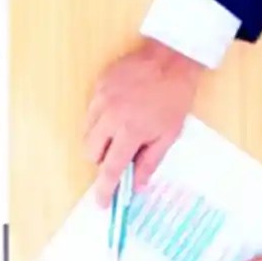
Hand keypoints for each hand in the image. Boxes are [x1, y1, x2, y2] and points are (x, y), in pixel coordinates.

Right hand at [83, 38, 204, 204]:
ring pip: (87, 132)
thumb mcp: (169, 134)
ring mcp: (101, 99)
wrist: (171, 57)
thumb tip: (137, 186)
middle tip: (117, 155)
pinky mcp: (98, 85)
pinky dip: (99, 118)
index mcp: (130, 131)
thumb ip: (150, 162)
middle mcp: (110, 117)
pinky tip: (117, 111)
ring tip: (118, 131)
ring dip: (99, 139)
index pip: (110, 169)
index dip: (105, 189)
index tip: (102, 203)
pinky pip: (90, 111)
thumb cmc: (174, 97)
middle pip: (90, 152)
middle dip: (101, 160)